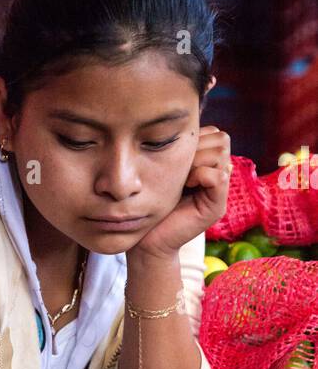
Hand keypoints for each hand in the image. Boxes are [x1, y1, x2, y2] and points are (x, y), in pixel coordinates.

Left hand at [130, 126, 230, 259]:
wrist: (146, 241)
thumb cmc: (149, 204)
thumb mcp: (163, 171)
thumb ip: (178, 152)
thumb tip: (179, 127)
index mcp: (207, 166)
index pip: (215, 134)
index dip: (196, 138)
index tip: (174, 156)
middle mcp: (218, 176)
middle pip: (222, 140)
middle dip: (197, 147)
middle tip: (179, 167)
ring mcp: (219, 192)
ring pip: (221, 154)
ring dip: (197, 160)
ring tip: (182, 177)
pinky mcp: (216, 207)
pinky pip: (218, 176)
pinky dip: (200, 175)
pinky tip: (186, 185)